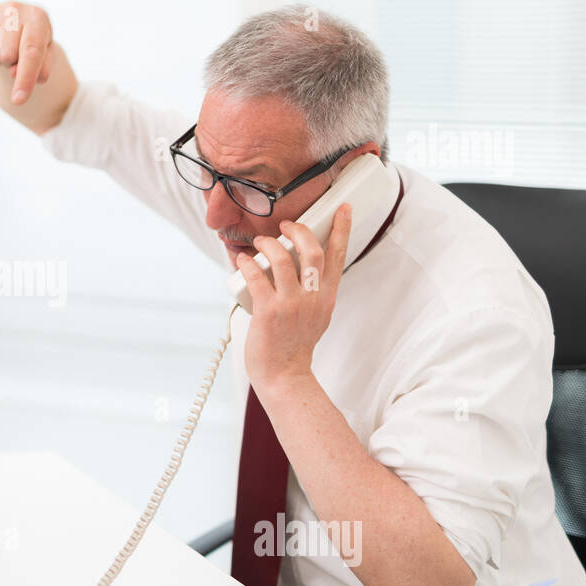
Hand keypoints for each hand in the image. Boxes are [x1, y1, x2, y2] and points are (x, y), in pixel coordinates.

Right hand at [0, 1, 53, 105]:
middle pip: (6, 55)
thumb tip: (15, 74)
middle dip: (10, 63)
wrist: (16, 23)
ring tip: (2, 50)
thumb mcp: (45, 56)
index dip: (25, 78)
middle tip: (14, 56)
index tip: (18, 100)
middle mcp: (15, 9)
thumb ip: (39, 69)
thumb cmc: (33, 43)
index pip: (31, 52)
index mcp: (38, 18)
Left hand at [233, 204, 352, 392]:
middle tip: (286, 225)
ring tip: (260, 241)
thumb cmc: (296, 346)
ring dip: (269, 244)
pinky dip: (247, 264)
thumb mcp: (317, 316)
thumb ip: (315, 293)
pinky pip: (257, 278)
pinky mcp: (268, 312)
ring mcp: (291, 305)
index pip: (338, 256)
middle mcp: (313, 298)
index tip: (343, 209)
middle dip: (300, 230)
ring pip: (283, 260)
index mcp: (327, 297)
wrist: (285, 376)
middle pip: (313, 251)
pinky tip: (242, 260)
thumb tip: (303, 269)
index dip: (342, 229)